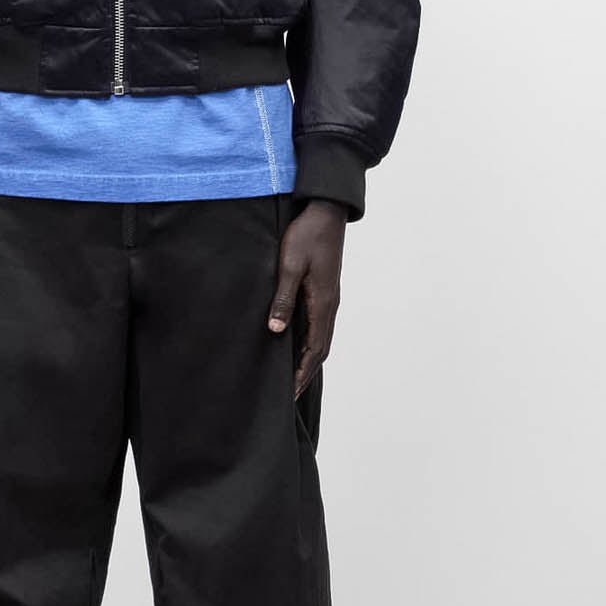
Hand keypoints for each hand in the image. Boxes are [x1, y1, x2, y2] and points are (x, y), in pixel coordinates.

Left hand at [267, 200, 345, 399]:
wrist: (326, 211)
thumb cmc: (306, 236)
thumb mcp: (290, 266)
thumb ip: (283, 299)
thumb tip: (276, 331)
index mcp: (322, 304)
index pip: (314, 350)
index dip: (301, 373)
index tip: (289, 393)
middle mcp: (329, 306)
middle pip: (320, 350)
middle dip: (305, 373)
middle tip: (290, 395)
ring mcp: (328, 299)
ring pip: (321, 339)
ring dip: (308, 360)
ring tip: (293, 377)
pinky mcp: (324, 291)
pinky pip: (318, 325)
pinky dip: (309, 343)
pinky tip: (296, 344)